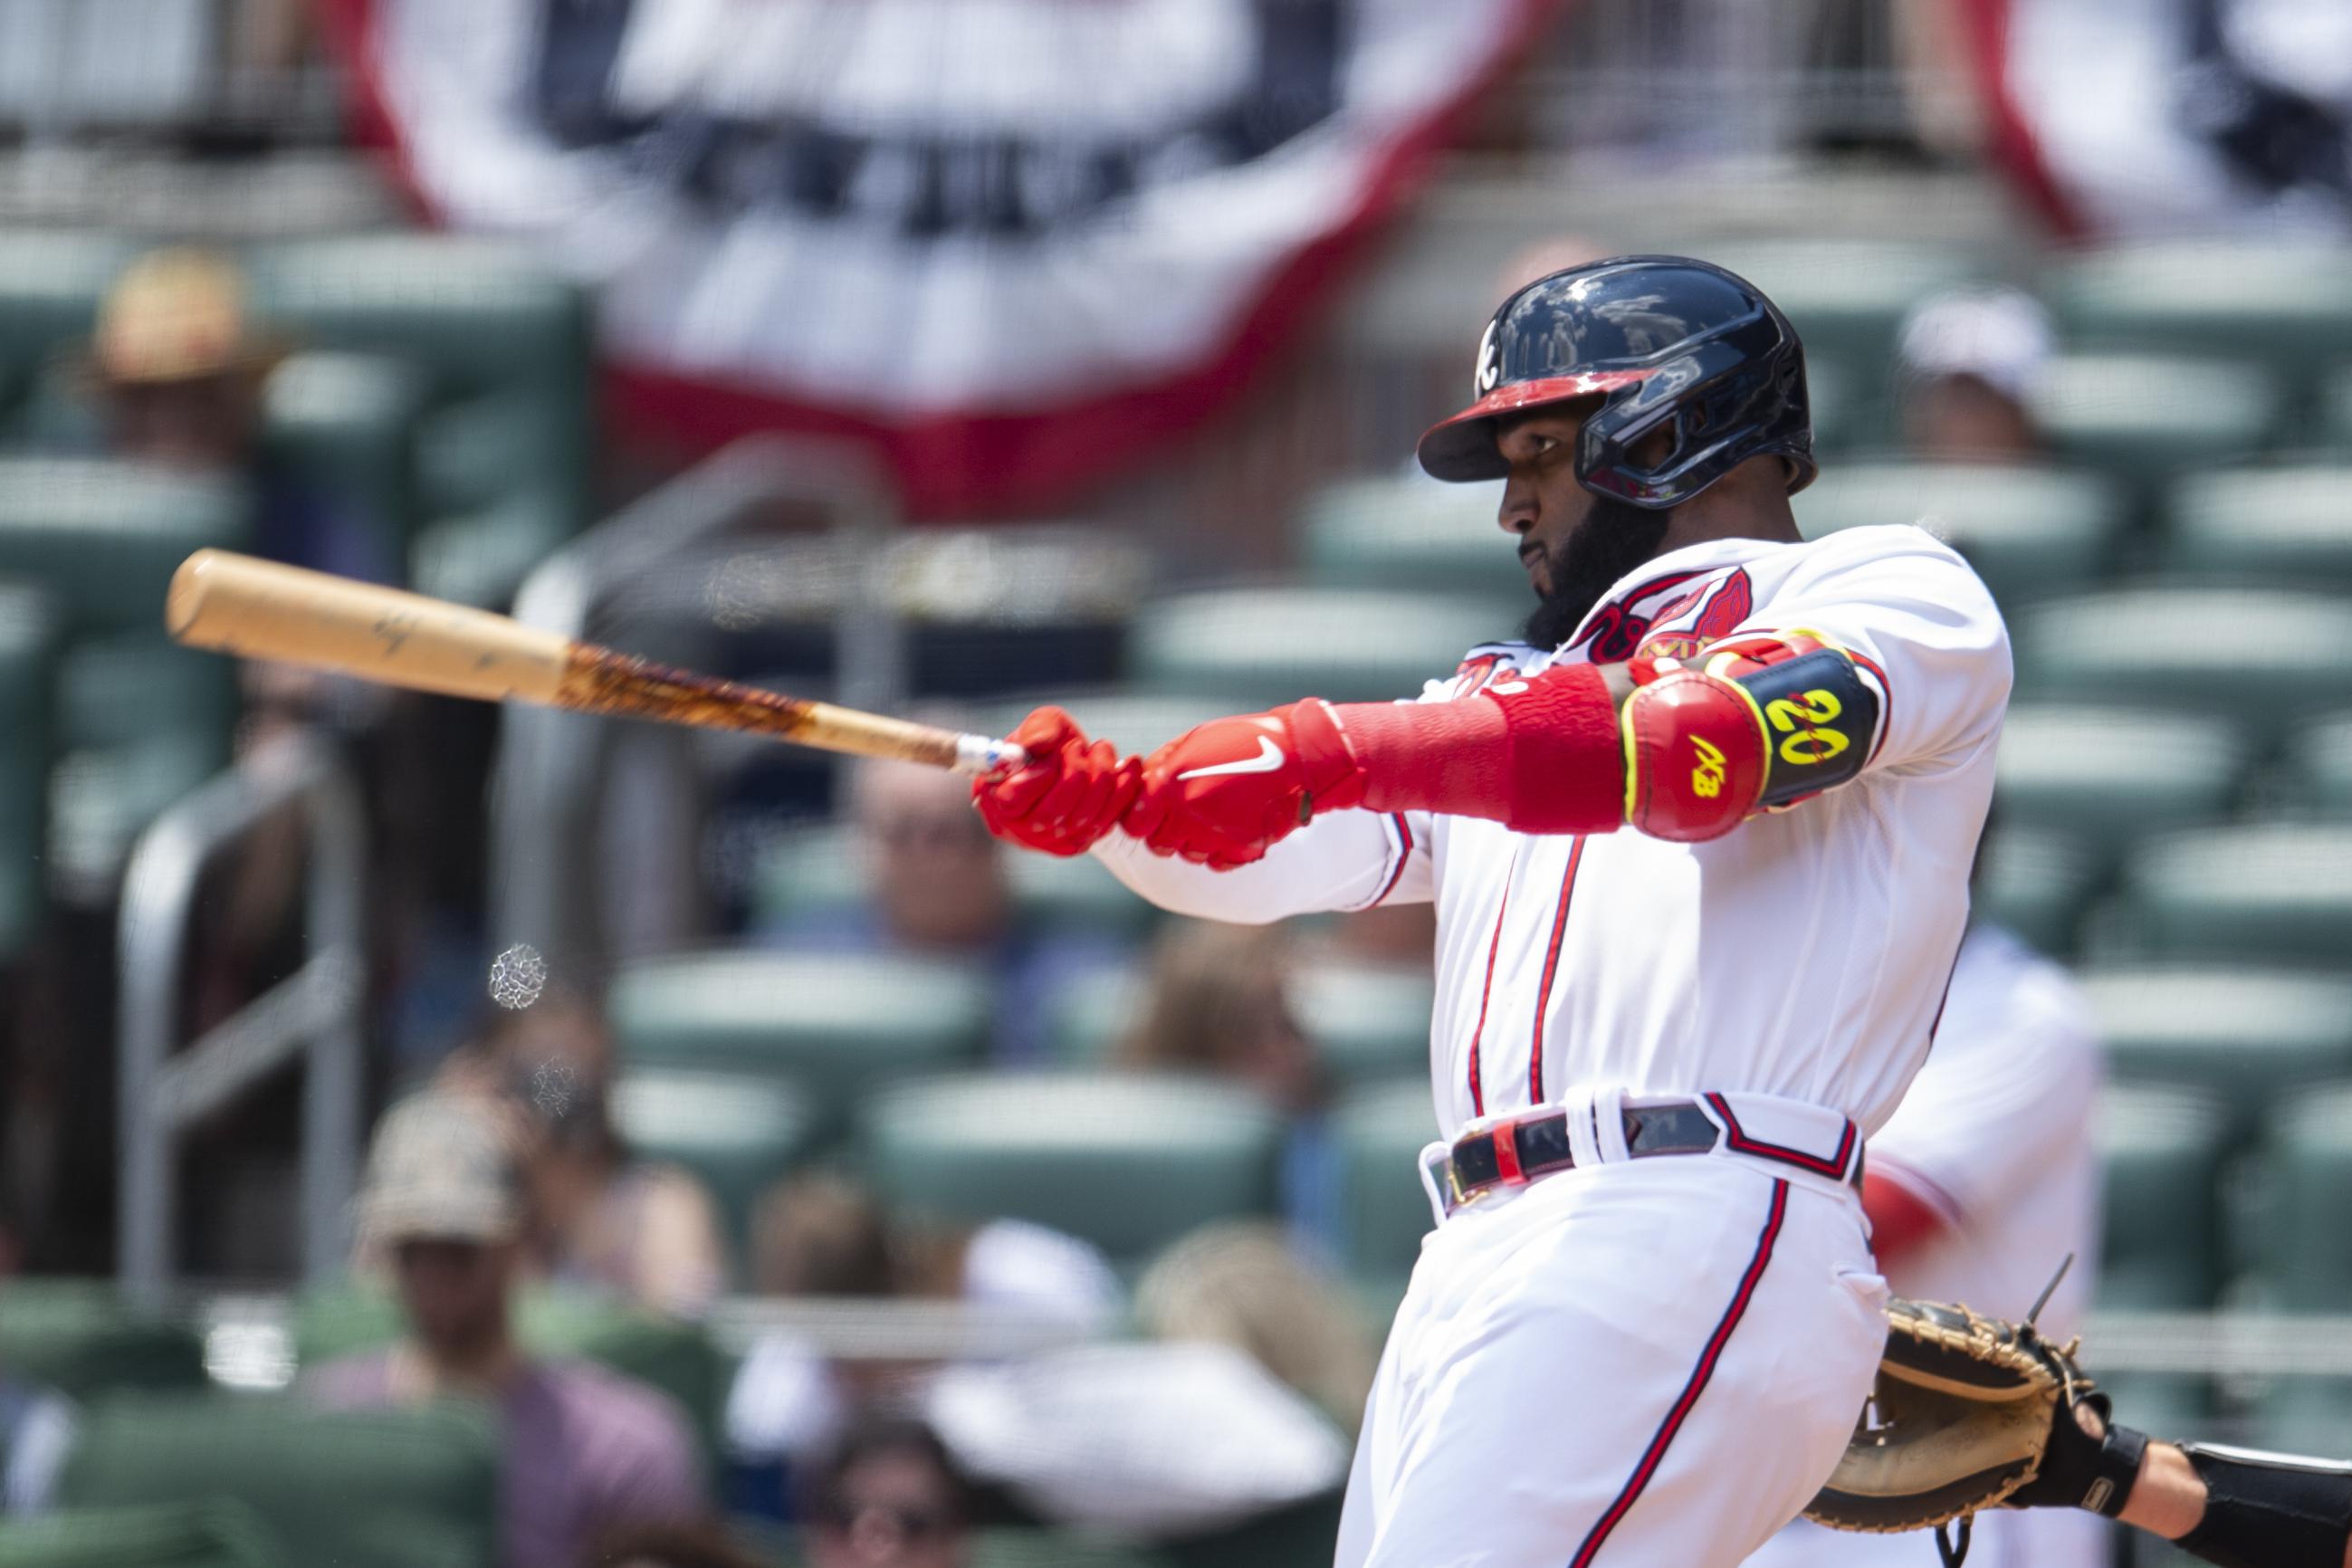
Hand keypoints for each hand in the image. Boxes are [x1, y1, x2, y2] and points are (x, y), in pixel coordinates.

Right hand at [972, 706, 1140, 856]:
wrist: (1074, 762)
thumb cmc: (1050, 743)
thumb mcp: (1043, 724)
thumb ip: (1039, 730)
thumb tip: (1037, 746)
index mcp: (997, 800)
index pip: (1014, 799)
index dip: (1042, 773)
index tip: (1056, 751)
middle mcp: (1019, 829)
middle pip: (1054, 812)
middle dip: (1077, 772)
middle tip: (1082, 747)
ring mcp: (1049, 842)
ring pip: (1083, 817)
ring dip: (1102, 777)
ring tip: (1102, 749)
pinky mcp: (1077, 844)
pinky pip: (1104, 823)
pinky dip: (1121, 792)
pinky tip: (1129, 767)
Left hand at [1121, 700, 1363, 868]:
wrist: (1299, 757)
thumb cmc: (1242, 741)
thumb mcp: (1194, 741)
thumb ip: (1161, 766)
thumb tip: (1138, 785)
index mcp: (1172, 784)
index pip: (1134, 823)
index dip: (1141, 817)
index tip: (1151, 810)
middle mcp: (1190, 814)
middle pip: (1158, 844)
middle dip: (1166, 830)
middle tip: (1184, 812)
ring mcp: (1217, 835)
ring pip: (1188, 855)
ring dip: (1194, 840)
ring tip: (1214, 813)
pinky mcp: (1242, 849)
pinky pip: (1217, 862)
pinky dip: (1220, 849)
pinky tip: (1232, 824)